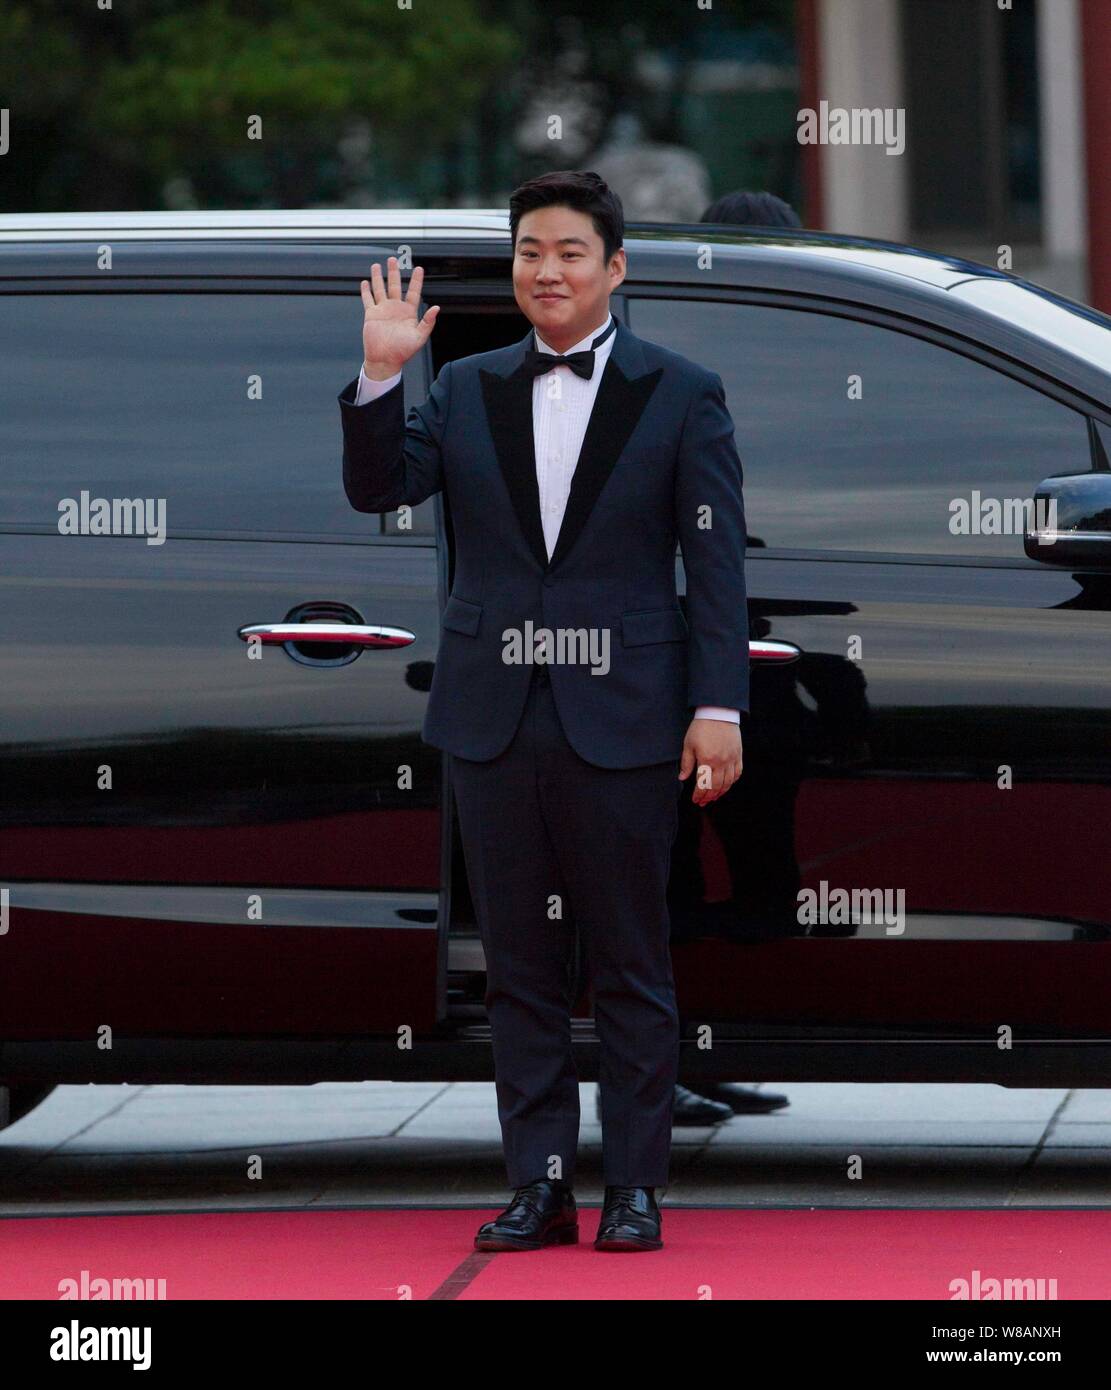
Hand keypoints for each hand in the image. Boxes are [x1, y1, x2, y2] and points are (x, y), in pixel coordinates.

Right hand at [360, 256, 439, 376]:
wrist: (385, 360)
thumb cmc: (403, 352)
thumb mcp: (419, 337)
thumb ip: (428, 322)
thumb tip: (437, 308)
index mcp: (409, 313)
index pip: (414, 292)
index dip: (417, 281)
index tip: (419, 268)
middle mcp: (396, 309)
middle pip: (396, 286)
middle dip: (395, 272)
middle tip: (393, 260)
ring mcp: (383, 310)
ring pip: (380, 289)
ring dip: (379, 277)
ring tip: (377, 265)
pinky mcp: (371, 314)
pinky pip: (368, 299)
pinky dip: (366, 291)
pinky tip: (365, 282)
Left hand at [678, 719, 742, 805]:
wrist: (718, 713)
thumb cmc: (702, 727)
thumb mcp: (689, 745)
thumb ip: (686, 763)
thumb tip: (682, 777)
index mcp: (707, 760)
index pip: (702, 784)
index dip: (698, 794)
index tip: (695, 800)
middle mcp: (721, 762)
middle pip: (716, 787)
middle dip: (708, 797)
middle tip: (703, 802)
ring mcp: (731, 759)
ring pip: (728, 783)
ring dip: (720, 793)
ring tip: (713, 797)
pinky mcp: (738, 755)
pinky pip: (737, 774)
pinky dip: (732, 782)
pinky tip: (726, 785)